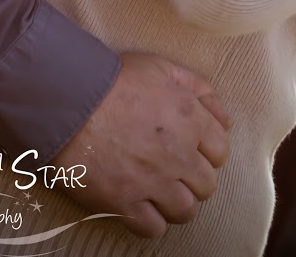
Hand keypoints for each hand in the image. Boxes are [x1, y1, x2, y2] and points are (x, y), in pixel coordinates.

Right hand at [51, 51, 231, 236]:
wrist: (70, 100)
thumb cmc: (114, 79)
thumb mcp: (160, 67)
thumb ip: (198, 88)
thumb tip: (225, 118)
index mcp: (190, 119)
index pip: (220, 151)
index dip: (207, 151)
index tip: (192, 149)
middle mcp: (179, 154)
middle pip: (207, 185)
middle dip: (193, 178)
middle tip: (174, 169)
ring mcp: (153, 182)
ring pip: (185, 211)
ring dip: (176, 202)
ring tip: (159, 191)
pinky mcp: (126, 203)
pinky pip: (154, 228)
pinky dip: (151, 221)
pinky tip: (141, 205)